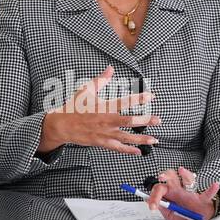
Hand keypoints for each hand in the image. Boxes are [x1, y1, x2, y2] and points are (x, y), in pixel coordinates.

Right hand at [38, 65, 160, 155]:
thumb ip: (101, 80)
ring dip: (142, 139)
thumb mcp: (86, 90)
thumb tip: (110, 68)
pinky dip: (128, 150)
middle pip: (129, 121)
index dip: (139, 98)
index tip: (151, 96)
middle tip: (158, 120)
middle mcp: (106, 121)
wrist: (61, 126)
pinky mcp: (101, 143)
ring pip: (127, 138)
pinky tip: (139, 151)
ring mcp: (104, 133)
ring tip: (155, 140)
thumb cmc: (74, 107)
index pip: (125, 101)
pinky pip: (117, 148)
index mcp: (103, 106)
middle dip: (145, 121)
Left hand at [146, 166, 219, 219]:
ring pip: (187, 179)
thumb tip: (153, 202)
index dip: (154, 196)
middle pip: (171, 177)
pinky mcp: (203, 198)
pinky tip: (215, 185)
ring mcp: (192, 192)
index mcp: (170, 194)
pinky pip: (208, 193)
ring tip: (181, 171)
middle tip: (161, 177)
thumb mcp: (171, 217)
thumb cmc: (185, 216)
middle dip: (166, 175)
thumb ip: (163, 210)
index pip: (159, 189)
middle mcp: (180, 190)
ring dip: (185, 174)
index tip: (152, 207)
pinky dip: (211, 189)